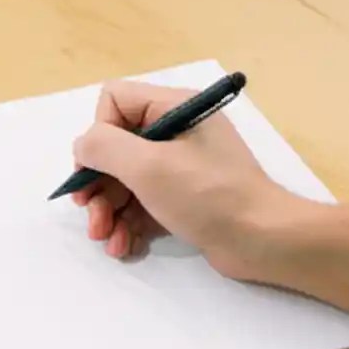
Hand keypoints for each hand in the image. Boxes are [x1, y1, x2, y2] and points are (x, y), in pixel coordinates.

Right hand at [71, 80, 289, 279]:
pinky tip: (124, 247)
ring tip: (106, 239)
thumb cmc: (208, 194)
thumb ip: (104, 147)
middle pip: (114, 147)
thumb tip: (83, 147)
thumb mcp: (148, 166)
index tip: (96, 169)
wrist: (265, 241)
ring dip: (108, 210)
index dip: (98, 134)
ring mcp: (180, 165)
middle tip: (91, 216)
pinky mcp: (184, 197)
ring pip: (124, 180)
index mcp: (172, 108)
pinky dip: (128, 224)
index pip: (114, 101)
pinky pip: (142, 203)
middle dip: (97, 185)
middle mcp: (176, 130)